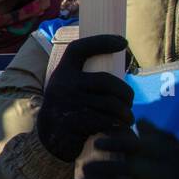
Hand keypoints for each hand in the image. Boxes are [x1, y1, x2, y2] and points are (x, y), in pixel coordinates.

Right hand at [35, 34, 134, 161]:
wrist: (48, 136)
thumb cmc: (70, 107)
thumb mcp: (72, 87)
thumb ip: (91, 76)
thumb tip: (124, 57)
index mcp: (63, 72)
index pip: (79, 49)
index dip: (101, 42)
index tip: (123, 42)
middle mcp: (63, 84)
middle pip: (107, 81)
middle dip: (126, 93)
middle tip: (129, 102)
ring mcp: (67, 104)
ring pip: (110, 104)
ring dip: (125, 113)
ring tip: (127, 118)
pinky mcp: (72, 122)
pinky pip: (105, 121)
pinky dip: (116, 125)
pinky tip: (119, 127)